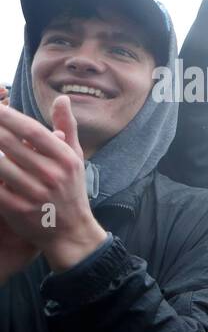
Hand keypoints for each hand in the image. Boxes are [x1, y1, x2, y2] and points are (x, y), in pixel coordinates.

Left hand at [0, 97, 106, 271]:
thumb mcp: (75, 158)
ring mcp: (34, 193)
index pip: (32, 131)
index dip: (8, 116)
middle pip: (10, 144)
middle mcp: (51, 175)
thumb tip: (62, 98)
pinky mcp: (17, 209)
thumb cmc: (71, 190)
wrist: (71, 232)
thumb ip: (67, 127)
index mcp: (65, 159)